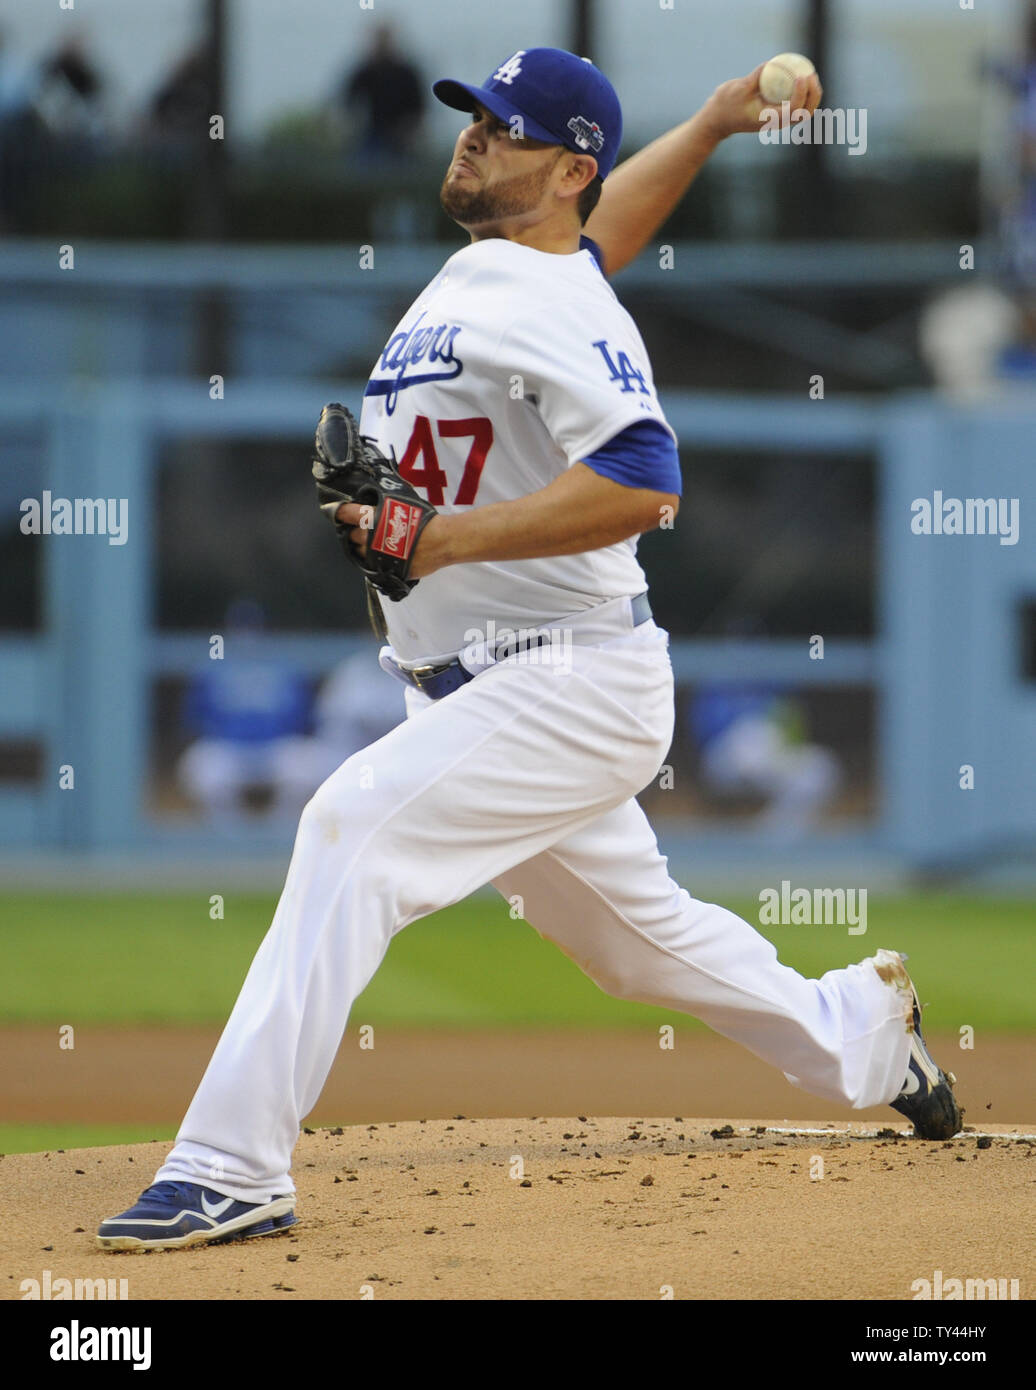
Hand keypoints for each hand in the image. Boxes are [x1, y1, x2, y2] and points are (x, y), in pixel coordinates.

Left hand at [334, 501, 450, 577]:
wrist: (440, 541)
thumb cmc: (424, 519)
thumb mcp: (402, 504)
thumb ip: (385, 506)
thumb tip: (377, 505)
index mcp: (371, 518)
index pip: (346, 513)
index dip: (340, 513)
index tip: (337, 513)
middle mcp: (368, 537)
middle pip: (352, 536)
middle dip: (356, 533)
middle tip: (363, 531)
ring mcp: (375, 556)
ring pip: (360, 553)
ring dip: (363, 549)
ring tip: (373, 545)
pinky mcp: (384, 569)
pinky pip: (374, 567)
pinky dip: (376, 562)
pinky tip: (383, 557)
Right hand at [699, 62, 822, 141]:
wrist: (718, 120)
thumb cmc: (726, 105)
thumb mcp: (739, 88)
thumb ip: (756, 77)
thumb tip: (772, 63)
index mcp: (769, 120)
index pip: (794, 110)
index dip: (802, 94)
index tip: (800, 77)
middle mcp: (777, 122)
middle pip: (805, 113)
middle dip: (813, 95)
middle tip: (811, 74)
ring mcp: (779, 120)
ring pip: (804, 110)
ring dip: (811, 94)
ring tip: (810, 74)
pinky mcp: (778, 113)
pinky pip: (797, 104)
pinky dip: (803, 92)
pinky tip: (802, 76)